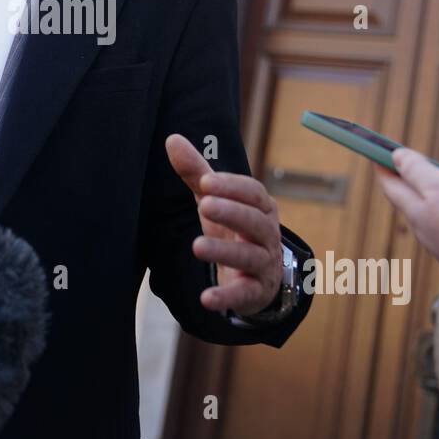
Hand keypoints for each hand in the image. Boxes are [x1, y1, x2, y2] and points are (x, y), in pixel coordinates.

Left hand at [165, 134, 283, 316]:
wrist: (257, 276)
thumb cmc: (232, 229)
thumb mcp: (215, 200)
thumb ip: (196, 172)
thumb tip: (171, 139)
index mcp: (260, 208)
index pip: (253, 193)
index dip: (232, 186)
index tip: (206, 181)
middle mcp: (267, 234)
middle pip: (255, 222)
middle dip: (232, 212)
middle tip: (204, 204)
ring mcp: (264, 264)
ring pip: (249, 257)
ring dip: (224, 252)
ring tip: (196, 246)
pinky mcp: (255, 292)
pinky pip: (243, 294)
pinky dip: (226, 297)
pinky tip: (206, 298)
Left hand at [374, 148, 438, 263]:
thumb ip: (416, 171)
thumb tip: (396, 156)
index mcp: (415, 214)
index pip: (392, 187)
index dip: (384, 168)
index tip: (377, 153)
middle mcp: (425, 232)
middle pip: (412, 201)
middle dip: (413, 182)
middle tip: (413, 164)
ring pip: (436, 213)